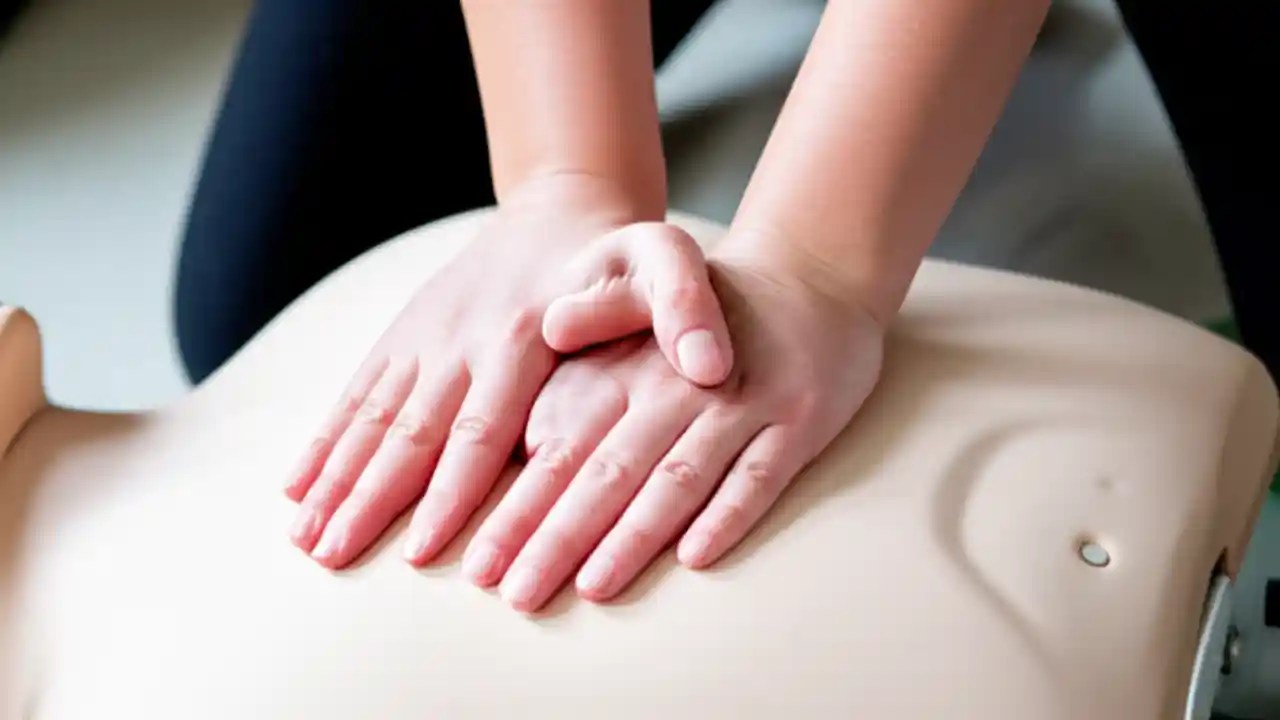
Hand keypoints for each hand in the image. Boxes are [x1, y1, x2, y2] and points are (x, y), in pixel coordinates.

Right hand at [284, 176, 733, 569]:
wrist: (563, 204)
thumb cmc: (622, 252)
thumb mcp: (669, 263)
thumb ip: (688, 310)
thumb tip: (710, 367)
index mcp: (524, 335)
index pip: (482, 428)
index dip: (453, 492)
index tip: (427, 552)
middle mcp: (463, 337)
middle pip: (411, 431)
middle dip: (372, 500)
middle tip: (337, 560)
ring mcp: (427, 335)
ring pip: (373, 416)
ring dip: (337, 479)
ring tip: (306, 541)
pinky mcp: (405, 333)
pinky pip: (356, 392)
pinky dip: (324, 441)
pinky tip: (295, 488)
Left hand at [461, 245, 885, 610]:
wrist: (812, 274)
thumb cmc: (705, 317)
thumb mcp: (638, 303)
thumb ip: (589, 328)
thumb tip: (546, 331)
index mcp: (627, 368)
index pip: (562, 449)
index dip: (520, 509)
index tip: (481, 565)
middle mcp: (677, 386)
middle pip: (609, 472)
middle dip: (558, 538)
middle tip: (516, 596)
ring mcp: (741, 404)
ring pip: (678, 480)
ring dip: (634, 537)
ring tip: (592, 589)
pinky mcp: (799, 419)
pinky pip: (760, 475)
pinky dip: (727, 514)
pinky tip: (695, 558)